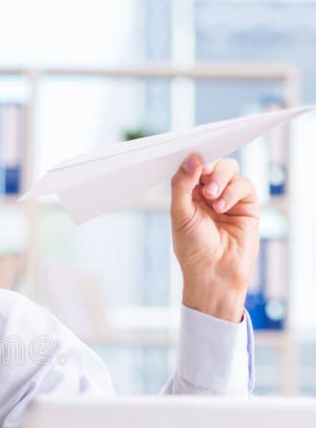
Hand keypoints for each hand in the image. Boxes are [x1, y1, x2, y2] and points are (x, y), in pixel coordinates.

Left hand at [170, 154, 259, 322]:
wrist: (214, 273)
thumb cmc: (193, 248)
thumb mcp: (180, 214)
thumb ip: (182, 184)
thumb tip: (192, 157)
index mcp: (187, 195)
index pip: (191, 167)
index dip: (192, 159)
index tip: (191, 154)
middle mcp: (207, 194)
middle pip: (212, 163)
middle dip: (208, 167)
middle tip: (203, 180)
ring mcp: (228, 199)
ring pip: (230, 169)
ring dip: (220, 179)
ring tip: (212, 198)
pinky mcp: (246, 206)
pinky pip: (244, 185)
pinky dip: (233, 191)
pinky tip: (222, 207)